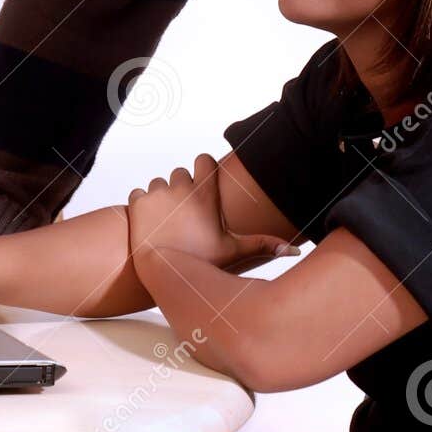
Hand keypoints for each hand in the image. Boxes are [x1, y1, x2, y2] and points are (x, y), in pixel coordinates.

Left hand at [127, 153, 298, 270]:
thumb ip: (263, 245)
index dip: (202, 171)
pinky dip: (142, 206)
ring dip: (161, 197)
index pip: (203, 159)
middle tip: (185, 215)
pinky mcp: (137, 200)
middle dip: (181, 188)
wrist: (158, 271)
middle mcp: (180, 187)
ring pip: (159, 183)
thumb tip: (294, 250)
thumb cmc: (197, 261)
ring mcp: (157, 192)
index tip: (202, 188)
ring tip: (167, 223)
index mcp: (204, 193)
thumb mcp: (232, 252)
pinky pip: (139, 194)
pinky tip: (150, 225)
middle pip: (180, 173)